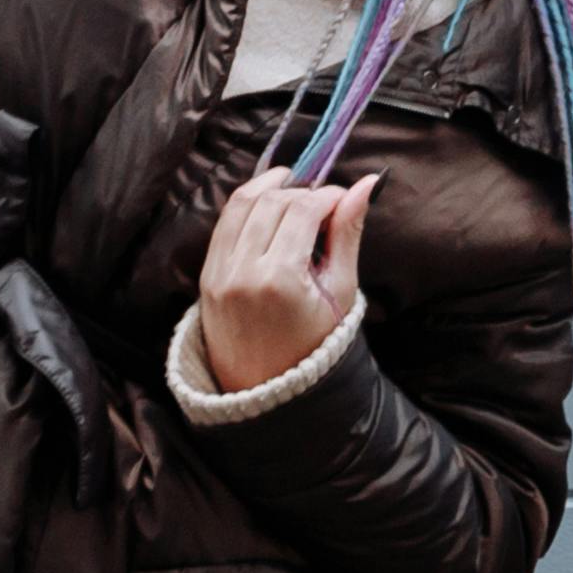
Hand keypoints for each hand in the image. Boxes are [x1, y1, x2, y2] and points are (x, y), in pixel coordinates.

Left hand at [196, 167, 370, 393]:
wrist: (263, 389)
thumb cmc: (312, 344)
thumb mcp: (341, 292)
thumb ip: (348, 234)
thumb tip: (366, 184)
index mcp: (280, 279)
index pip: (303, 209)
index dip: (328, 195)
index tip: (344, 201)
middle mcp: (243, 271)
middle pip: (273, 201)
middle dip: (302, 190)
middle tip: (322, 202)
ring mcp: (219, 273)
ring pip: (242, 202)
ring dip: (271, 188)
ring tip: (295, 193)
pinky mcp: (207, 275)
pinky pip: (224, 222)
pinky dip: (247, 205)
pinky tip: (268, 206)